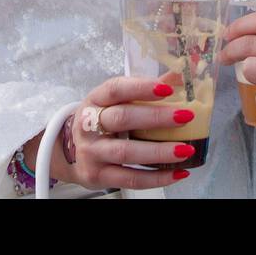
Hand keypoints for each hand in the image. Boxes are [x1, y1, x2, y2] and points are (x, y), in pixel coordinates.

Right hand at [63, 76, 198, 190]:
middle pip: (122, 119)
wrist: (69, 151)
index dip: (141, 87)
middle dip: (156, 117)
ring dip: (159, 152)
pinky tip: (178, 172)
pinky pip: (130, 179)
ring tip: (186, 149)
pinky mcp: (99, 177)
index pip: (116, 89)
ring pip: (127, 152)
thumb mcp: (115, 101)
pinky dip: (157, 178)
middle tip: (186, 116)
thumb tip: (180, 75)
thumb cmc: (102, 120)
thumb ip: (146, 89)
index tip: (167, 89)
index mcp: (95, 100)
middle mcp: (89, 126)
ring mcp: (92, 153)